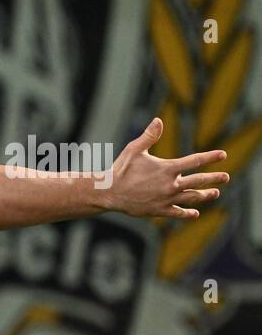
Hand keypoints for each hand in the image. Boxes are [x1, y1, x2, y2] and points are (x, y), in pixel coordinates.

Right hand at [105, 117, 228, 218]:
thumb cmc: (121, 169)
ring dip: (205, 195)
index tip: (222, 155)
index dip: (210, 157)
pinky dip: (187, 213)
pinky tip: (195, 213)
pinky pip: (177, 213)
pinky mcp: (158, 210)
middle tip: (225, 177)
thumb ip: (149, 136)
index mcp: (167, 169)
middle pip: (199, 181)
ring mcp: (166, 199)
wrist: (108, 192)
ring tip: (215, 193)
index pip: (194, 161)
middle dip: (214, 178)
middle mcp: (170, 184)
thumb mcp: (134, 150)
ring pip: (192, 197)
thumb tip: (158, 120)